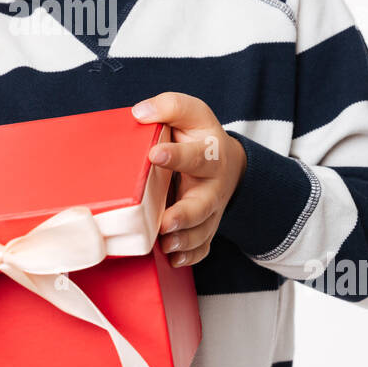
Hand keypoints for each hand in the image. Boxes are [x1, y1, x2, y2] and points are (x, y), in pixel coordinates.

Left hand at [131, 93, 246, 267]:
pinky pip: (203, 247)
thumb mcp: (191, 114)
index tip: (154, 154)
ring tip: (165, 244)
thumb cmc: (199, 136)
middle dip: (185, 215)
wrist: (226, 163)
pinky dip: (190, 256)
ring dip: (184, 240)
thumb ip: (169, 107)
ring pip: (203, 230)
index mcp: (210, 154)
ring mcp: (210, 210)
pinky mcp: (206, 226)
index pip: (196, 155)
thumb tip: (140, 112)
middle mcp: (213, 185)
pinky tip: (174, 259)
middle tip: (165, 222)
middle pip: (204, 204)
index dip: (176, 155)